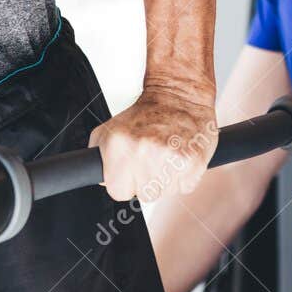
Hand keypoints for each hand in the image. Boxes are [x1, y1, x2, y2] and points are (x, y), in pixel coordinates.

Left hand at [87, 83, 216, 202]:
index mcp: (120, 145)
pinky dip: (183, 176)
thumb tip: (104, 180)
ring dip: (166, 180)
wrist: (180, 96)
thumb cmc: (148, 114)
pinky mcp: (192, 163)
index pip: (118, 192)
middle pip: (144, 195)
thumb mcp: (110, 130)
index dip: (125, 183)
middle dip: (146, 181)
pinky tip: (179, 156)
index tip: (130, 172)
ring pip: (165, 193)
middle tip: (151, 159)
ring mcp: (169, 159)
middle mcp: (143, 152)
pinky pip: (185, 187)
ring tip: (166, 156)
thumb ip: (99, 156)